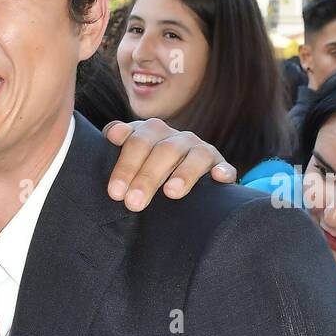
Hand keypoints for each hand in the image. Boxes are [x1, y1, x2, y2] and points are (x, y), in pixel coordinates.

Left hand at [102, 118, 236, 210]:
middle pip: (163, 150)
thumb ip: (115, 149)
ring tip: (171, 193)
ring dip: (184, 173)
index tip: (115, 192)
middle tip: (133, 203)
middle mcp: (175, 138)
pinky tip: (218, 179)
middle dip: (147, 178)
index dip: (126, 165)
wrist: (177, 176)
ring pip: (195, 155)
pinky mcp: (219, 165)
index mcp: (150, 132)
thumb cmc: (143, 170)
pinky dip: (222, 171)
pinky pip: (223, 166)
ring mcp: (199, 149)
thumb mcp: (127, 160)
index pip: (137, 140)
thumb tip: (112, 133)